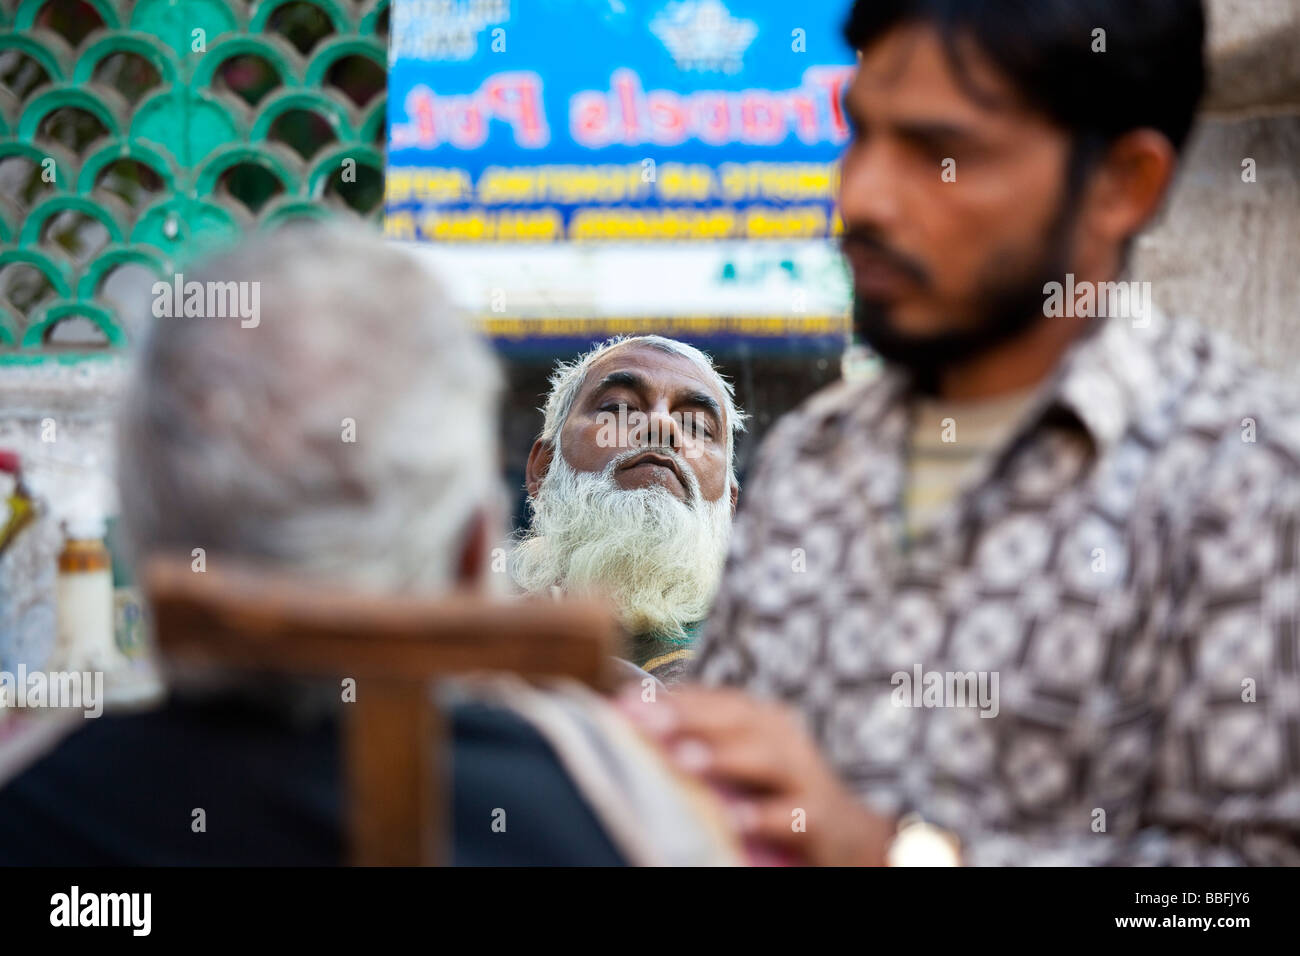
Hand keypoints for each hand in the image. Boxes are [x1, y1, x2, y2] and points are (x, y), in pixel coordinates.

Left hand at [616, 684, 893, 865]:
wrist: (847, 833)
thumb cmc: (776, 792)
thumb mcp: (740, 761)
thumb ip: (698, 742)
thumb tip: (627, 723)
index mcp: (759, 719)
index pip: (710, 699)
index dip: (669, 698)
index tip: (623, 700)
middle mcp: (781, 737)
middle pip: (734, 719)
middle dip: (688, 717)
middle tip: (644, 722)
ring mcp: (803, 775)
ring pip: (763, 759)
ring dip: (723, 757)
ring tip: (683, 760)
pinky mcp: (819, 818)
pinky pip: (790, 815)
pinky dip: (763, 816)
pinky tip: (734, 819)